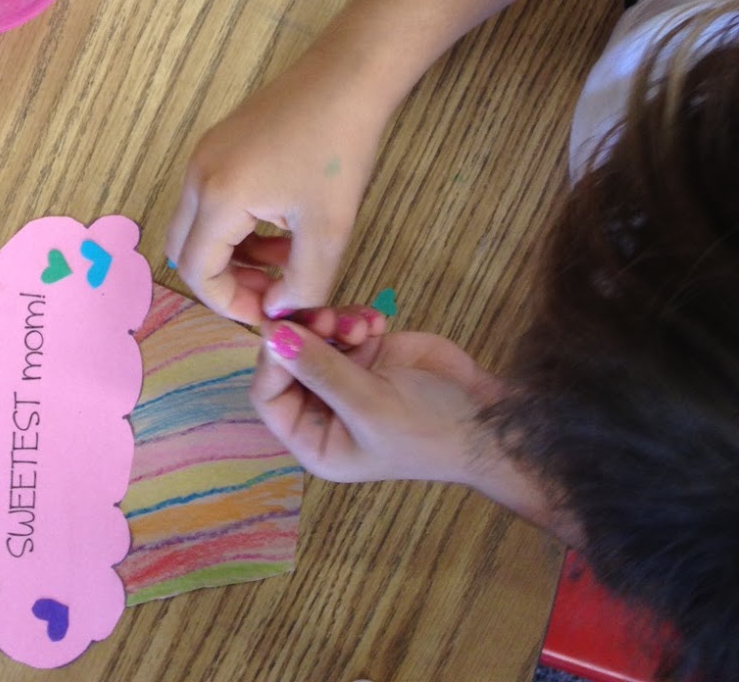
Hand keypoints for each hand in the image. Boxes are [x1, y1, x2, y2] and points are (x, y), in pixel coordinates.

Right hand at [165, 61, 390, 324]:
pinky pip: (211, 199)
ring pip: (198, 225)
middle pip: (186, 249)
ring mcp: (205, 154)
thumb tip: (277, 311)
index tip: (271, 313)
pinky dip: (236, 225)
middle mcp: (197, 174)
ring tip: (287, 259)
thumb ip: (302, 285)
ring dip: (234, 253)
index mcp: (217, 197)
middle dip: (225, 281)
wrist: (347, 78)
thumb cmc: (338, 150)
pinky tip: (281, 226)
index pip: (198, 272)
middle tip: (271, 292)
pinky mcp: (219, 143)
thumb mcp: (328, 230)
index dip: (230, 304)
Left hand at [253, 309, 499, 484]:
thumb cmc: (427, 428)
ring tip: (363, 323)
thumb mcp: (369, 405)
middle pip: (287, 360)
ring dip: (333, 321)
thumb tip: (271, 334)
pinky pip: (342, 325)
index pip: (268, 396)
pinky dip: (354, 317)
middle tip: (326, 315)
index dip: (271, 362)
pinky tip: (380, 320)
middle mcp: (322, 409)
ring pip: (314, 335)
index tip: (285, 328)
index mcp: (314, 439)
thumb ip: (319, 368)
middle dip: (304, 333)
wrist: (486, 416)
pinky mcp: (367, 352)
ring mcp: (344, 377)